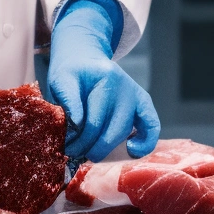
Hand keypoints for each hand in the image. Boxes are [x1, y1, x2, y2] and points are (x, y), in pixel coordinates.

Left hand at [46, 0, 160, 163]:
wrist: (84, 60)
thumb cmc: (72, 74)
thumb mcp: (61, 80)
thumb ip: (67, 100)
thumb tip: (76, 124)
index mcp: (108, 78)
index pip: (93, 121)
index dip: (78, 140)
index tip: (65, 147)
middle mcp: (127, 87)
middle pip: (112, 130)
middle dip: (91, 147)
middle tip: (74, 154)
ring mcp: (137, 96)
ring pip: (125, 131)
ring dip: (107, 148)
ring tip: (89, 153)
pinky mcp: (143, 104)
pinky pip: (152, 125)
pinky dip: (146, 141)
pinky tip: (131, 149)